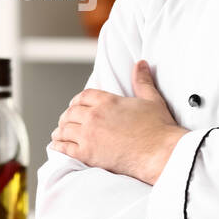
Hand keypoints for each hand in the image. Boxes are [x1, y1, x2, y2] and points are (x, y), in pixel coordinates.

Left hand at [49, 60, 187, 184]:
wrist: (161, 153)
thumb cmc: (159, 128)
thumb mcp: (151, 99)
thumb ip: (142, 81)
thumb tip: (141, 64)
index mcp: (107, 101)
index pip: (83, 96)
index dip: (77, 101)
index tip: (75, 106)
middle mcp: (94, 116)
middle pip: (71, 112)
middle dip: (68, 116)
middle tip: (66, 121)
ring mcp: (89, 135)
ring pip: (65, 129)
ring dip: (61, 131)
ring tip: (59, 133)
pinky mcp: (88, 154)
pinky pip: (65, 148)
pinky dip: (59, 146)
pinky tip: (57, 146)